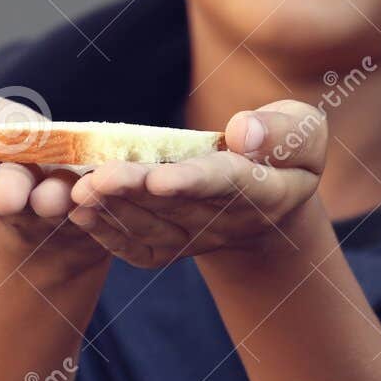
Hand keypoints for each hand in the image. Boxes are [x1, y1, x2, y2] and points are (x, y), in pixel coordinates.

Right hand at [0, 51, 105, 273]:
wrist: (31, 171)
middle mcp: (6, 187)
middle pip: (7, 192)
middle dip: (8, 192)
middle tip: (9, 195)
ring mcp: (45, 198)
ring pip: (50, 200)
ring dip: (53, 198)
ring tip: (56, 195)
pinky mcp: (83, 199)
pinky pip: (93, 196)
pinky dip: (98, 190)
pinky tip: (106, 182)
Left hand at [65, 101, 327, 268]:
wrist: (271, 197)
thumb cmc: (285, 149)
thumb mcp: (303, 132)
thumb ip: (280, 131)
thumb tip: (242, 132)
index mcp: (267, 191)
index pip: (227, 184)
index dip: (193, 181)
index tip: (160, 177)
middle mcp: (228, 221)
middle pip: (177, 207)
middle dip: (135, 193)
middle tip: (97, 179)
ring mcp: (197, 238)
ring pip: (152, 227)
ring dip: (113, 210)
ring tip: (78, 190)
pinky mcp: (173, 246)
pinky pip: (140, 249)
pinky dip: (109, 233)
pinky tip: (80, 213)